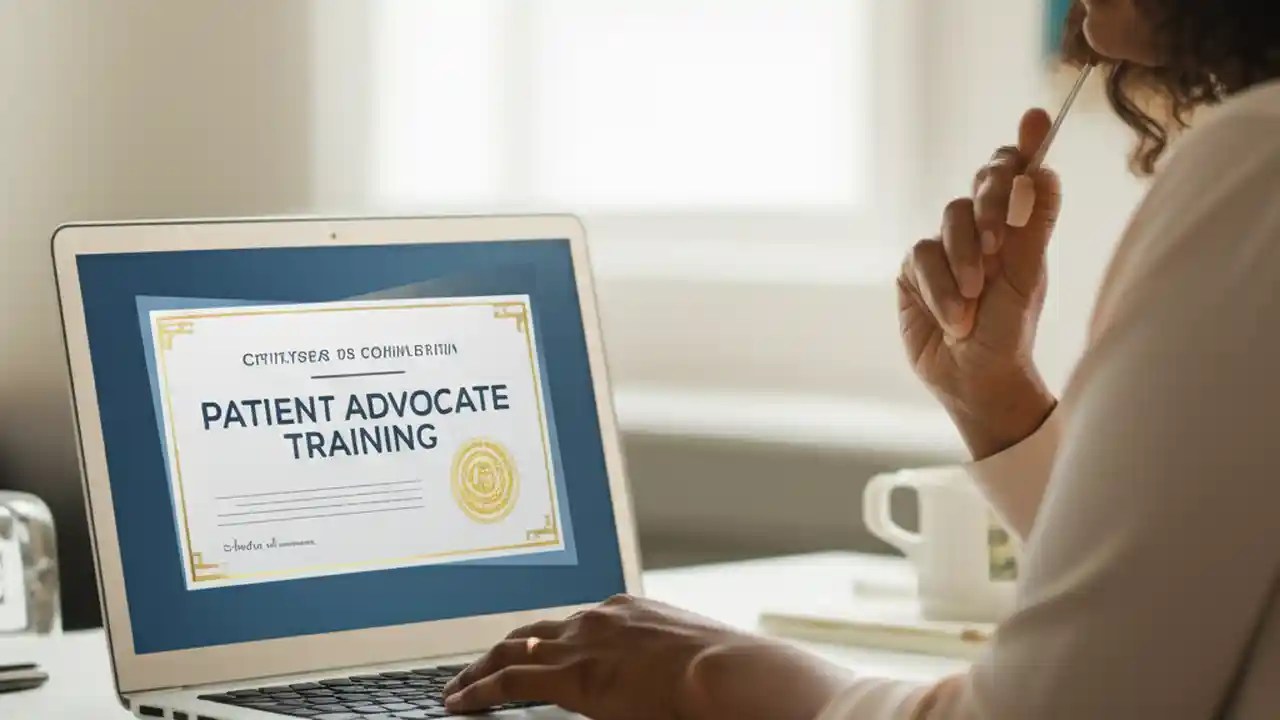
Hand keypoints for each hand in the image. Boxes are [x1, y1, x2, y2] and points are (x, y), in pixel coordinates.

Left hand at [442, 594, 850, 719]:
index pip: (572, 622)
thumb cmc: (724, 673)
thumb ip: (668, 665)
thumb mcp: (690, 659)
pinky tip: (458, 704)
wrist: (726, 673)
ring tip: (458, 687)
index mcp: (627, 611)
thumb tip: (670, 684)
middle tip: (478, 666)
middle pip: (533, 630)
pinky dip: (478, 691)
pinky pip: (508, 682)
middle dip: (502, 648)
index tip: (532, 650)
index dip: (546, 638)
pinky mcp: (569, 676)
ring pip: (510, 650)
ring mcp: (580, 643)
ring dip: (479, 668)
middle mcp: (597, 618)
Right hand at [897, 109, 1059, 458]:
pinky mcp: (913, 270)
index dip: (1026, 145)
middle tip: (997, 242)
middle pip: (981, 185)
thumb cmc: (1009, 331)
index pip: (1016, 173)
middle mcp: (978, 228)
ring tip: (974, 300)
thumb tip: (1045, 170)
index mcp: (1014, 225)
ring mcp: (943, 247)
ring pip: (949, 220)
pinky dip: (941, 288)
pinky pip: (922, 257)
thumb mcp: (1026, 277)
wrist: (976, 378)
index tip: (1038, 119)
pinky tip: (954, 317)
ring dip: (964, 261)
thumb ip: (1032, 222)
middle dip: (991, 206)